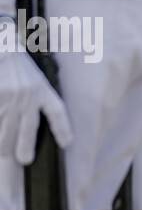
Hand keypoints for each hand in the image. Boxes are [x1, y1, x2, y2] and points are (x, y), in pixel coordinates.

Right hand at [0, 49, 72, 164]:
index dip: (63, 128)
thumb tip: (39, 119)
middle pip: (28, 131)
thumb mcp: (36, 78)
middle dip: (25, 149)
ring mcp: (8, 100)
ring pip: (5, 133)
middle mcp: (27, 96)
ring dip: (4, 146)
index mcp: (41, 89)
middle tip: (25, 159)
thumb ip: (39, 97)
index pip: (57, 112)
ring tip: (6, 153)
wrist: (2, 49)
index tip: (67, 142)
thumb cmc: (19, 66)